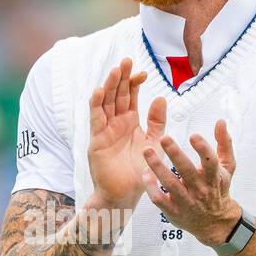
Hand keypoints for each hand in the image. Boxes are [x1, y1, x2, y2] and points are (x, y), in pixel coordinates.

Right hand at [87, 58, 165, 211]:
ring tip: (115, 70)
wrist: (126, 195)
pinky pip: (95, 120)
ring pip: (105, 103)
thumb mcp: (154, 142)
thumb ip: (157, 122)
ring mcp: (104, 130)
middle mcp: (115, 123)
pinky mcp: (96, 141)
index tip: (143, 72)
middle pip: (117, 95)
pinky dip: (96, 105)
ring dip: (109, 86)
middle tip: (126, 60)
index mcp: (129, 121)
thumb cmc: (140, 171)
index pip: (130, 96)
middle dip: (121, 78)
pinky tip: (99, 91)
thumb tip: (160, 97)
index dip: (134, 83)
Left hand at [141, 119, 241, 245]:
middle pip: (187, 171)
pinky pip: (160, 200)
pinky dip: (151, 188)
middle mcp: (200, 189)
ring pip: (170, 184)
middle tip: (164, 138)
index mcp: (214, 177)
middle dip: (175, 154)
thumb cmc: (218, 188)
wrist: (214, 222)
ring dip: (158, 168)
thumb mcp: (227, 167)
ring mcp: (186, 202)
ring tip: (147, 151)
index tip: (193, 135)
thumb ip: (224, 143)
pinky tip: (145, 173)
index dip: (203, 149)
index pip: (210, 162)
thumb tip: (220, 122)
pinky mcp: (174, 212)